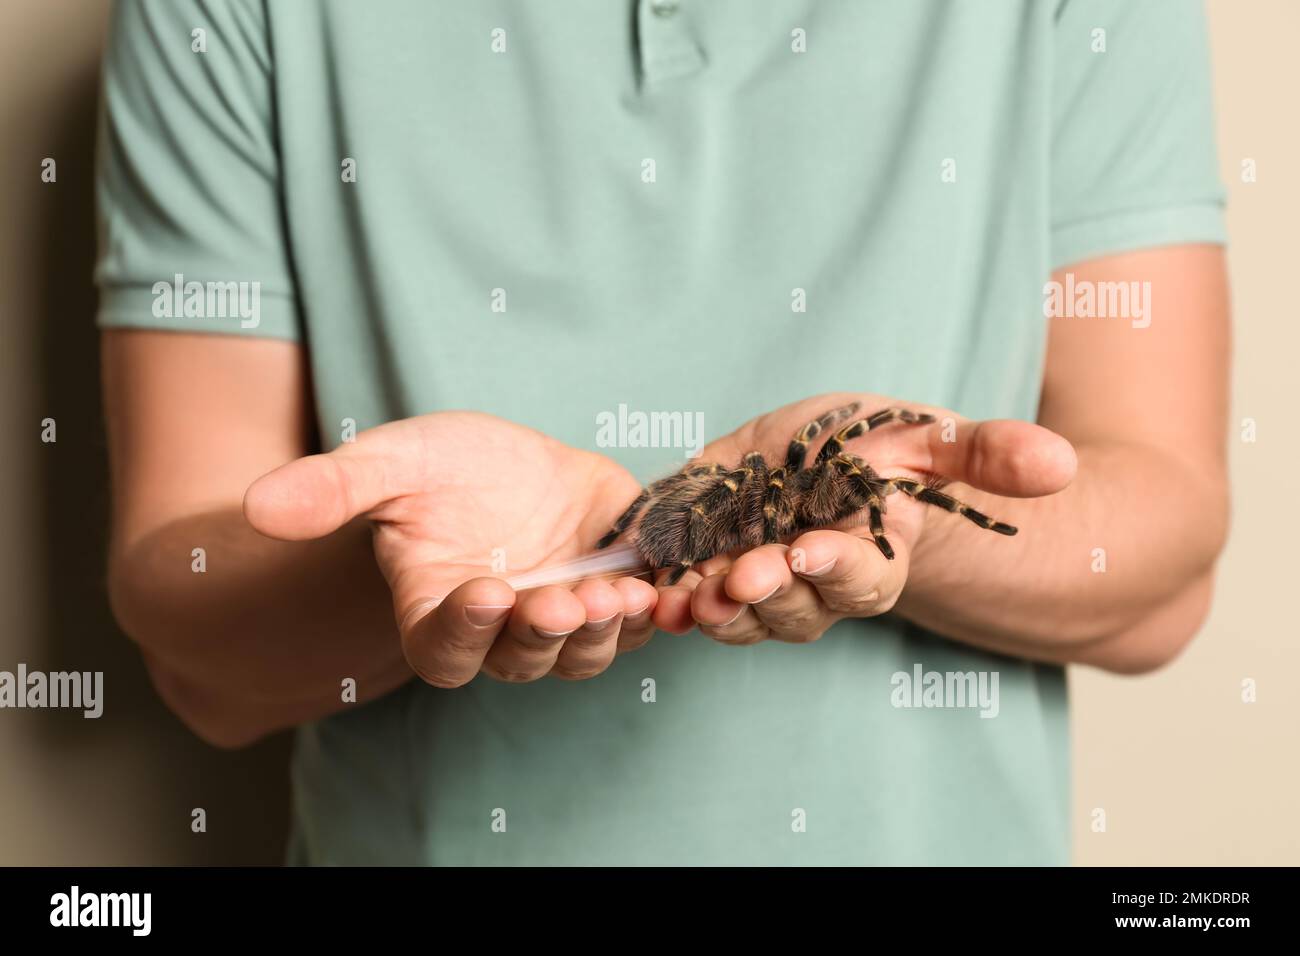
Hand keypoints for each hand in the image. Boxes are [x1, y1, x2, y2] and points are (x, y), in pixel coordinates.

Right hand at [243, 412, 657, 684]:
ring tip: (619, 594)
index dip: (462, 629)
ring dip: (602, 630)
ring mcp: (563, 614)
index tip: (482, 592)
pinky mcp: (616, 589)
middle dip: (543, 635)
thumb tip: (257, 506)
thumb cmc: (437, 468)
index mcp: (438, 610)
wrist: (505, 462)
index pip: (444, 646)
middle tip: (561, 603)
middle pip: (523, 659)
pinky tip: (667, 584)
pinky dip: (654, 609)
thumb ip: (332, 488)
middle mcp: (502, 630)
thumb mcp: (389, 463)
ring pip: (584, 651)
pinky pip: (639, 619)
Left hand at [651, 393, 1075, 643]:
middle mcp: (812, 586)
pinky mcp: (706, 564)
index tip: (812, 549)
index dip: (836, 568)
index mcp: (871, 558)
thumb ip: (985, 454)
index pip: (861, 579)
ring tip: (690, 591)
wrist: (817, 452)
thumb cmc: (881, 447)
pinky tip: (650, 589)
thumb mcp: (928, 437)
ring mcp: (757, 582)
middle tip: (743, 574)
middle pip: (792, 609)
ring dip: (713, 606)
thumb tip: (1057, 465)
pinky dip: (667, 595)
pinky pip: (687, 594)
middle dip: (767, 594)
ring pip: (738, 614)